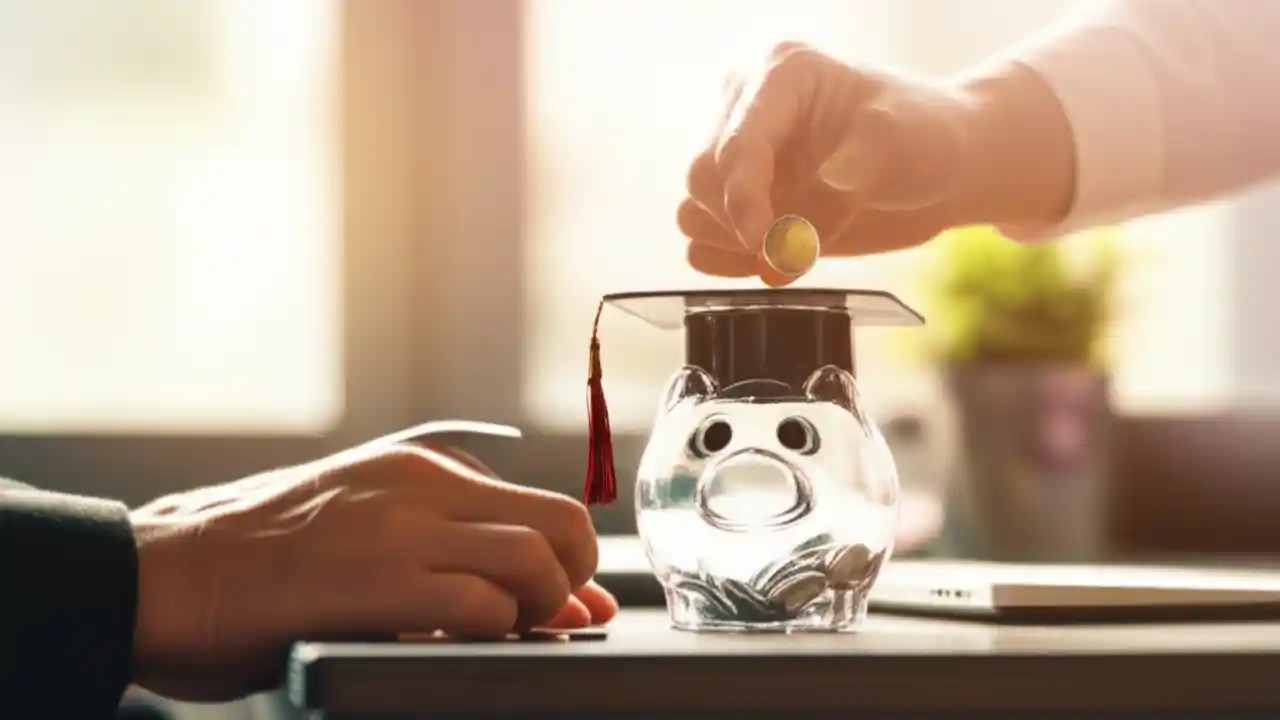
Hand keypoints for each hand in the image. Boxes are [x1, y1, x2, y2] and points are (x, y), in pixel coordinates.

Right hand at [128, 442, 616, 701]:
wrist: (165, 574)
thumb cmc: (263, 563)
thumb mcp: (366, 530)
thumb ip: (455, 552)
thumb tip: (562, 600)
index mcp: (424, 465)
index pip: (541, 505)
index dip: (570, 565)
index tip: (570, 606)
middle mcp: (424, 483)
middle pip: (561, 523)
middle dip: (574, 584)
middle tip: (545, 623)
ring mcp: (403, 527)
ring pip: (535, 559)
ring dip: (540, 611)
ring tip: (502, 636)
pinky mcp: (378, 579)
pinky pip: (482, 603)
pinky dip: (495, 633)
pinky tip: (462, 646)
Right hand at [679, 42, 1073, 284]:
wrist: (938, 169)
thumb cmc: (925, 138)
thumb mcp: (903, 143)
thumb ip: (855, 170)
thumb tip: (807, 213)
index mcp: (780, 74)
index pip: (735, 144)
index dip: (744, 199)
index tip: (765, 243)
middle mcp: (746, 109)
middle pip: (702, 178)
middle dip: (745, 223)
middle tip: (801, 247)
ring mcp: (740, 158)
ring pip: (694, 213)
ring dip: (738, 245)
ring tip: (799, 250)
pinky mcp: (741, 201)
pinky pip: (702, 242)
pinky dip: (732, 263)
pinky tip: (779, 262)